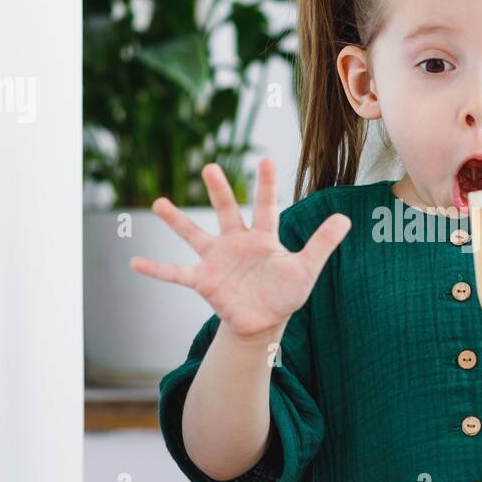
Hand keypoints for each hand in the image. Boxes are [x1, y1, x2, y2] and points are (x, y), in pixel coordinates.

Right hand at [130, 158, 350, 339]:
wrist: (264, 322)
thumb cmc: (286, 293)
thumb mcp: (307, 269)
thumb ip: (323, 243)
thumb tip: (347, 218)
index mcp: (263, 237)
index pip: (266, 206)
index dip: (266, 185)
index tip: (266, 159)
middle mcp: (236, 242)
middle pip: (226, 211)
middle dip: (218, 190)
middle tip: (210, 166)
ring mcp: (217, 260)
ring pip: (194, 234)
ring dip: (177, 220)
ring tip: (159, 203)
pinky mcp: (204, 281)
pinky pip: (176, 273)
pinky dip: (156, 269)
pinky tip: (135, 262)